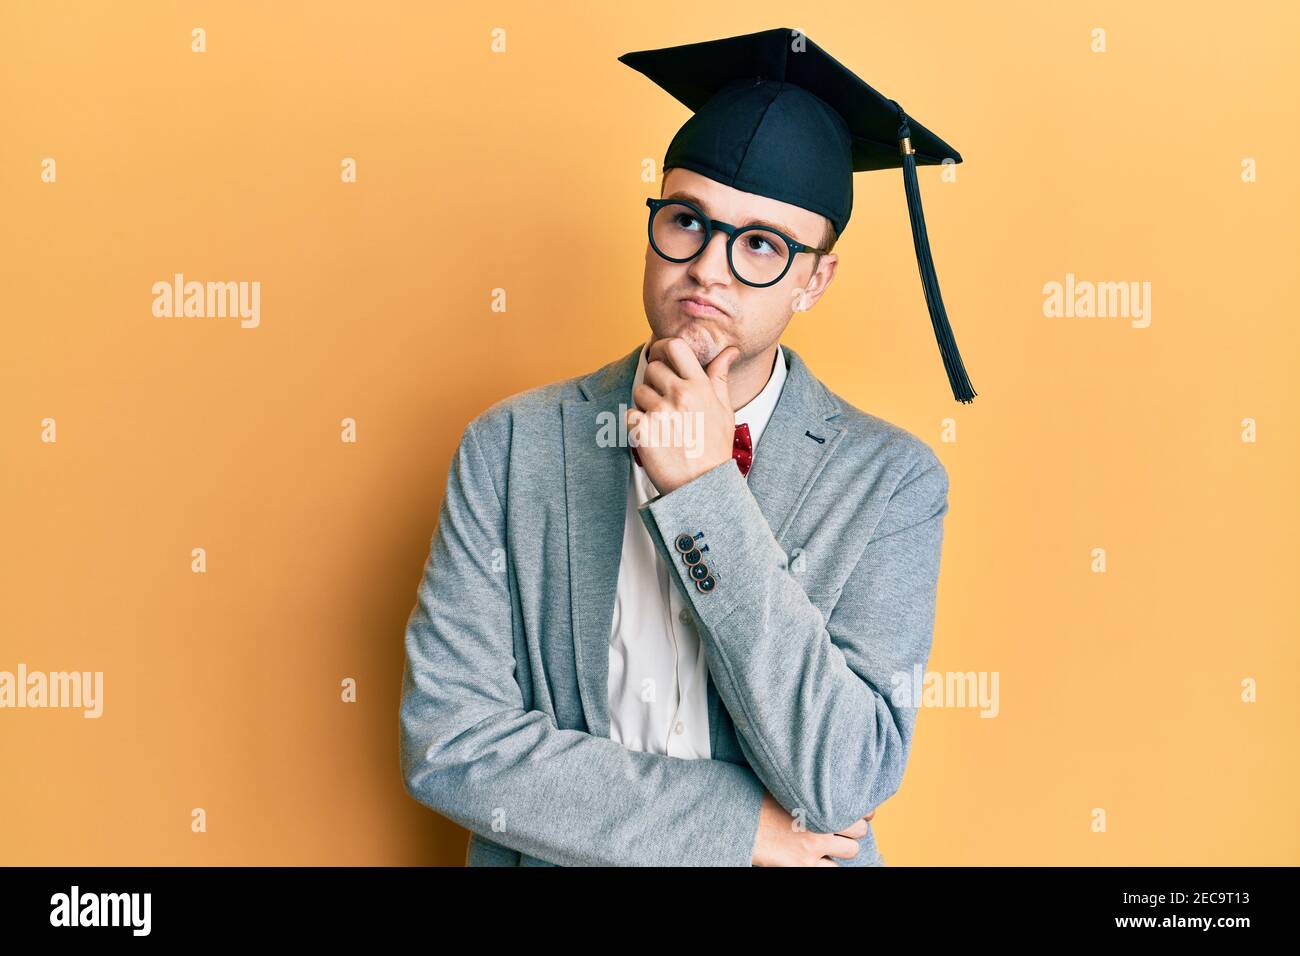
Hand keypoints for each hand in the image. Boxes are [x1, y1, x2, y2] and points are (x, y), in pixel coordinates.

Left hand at [626, 337, 739, 494]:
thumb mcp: (724, 410)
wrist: (702, 486)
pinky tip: (652, 436)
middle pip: (652, 368)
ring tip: (662, 424)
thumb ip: (719, 377)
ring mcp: (660, 412)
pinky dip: (636, 425)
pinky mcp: (643, 430)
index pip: (675, 347)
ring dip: (645, 404)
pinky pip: (630, 414)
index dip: (664, 347)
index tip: (663, 356)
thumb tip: (729, 351)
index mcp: (700, 386)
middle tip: (665, 402)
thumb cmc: (715, 448)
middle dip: (654, 381)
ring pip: (639, 392)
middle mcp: (680, 395)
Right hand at [749, 791, 876, 866]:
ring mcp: (814, 847)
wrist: (738, 819)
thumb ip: (809, 788)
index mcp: (819, 800)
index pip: (859, 808)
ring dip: (844, 849)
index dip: (863, 812)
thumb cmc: (758, 799)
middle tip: (844, 830)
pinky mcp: (803, 865)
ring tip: (834, 846)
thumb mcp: (786, 785)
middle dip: (854, 831)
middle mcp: (822, 823)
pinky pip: (832, 871)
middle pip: (859, 831)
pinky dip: (828, 865)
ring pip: (851, 852)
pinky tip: (820, 860)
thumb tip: (822, 786)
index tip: (861, 814)